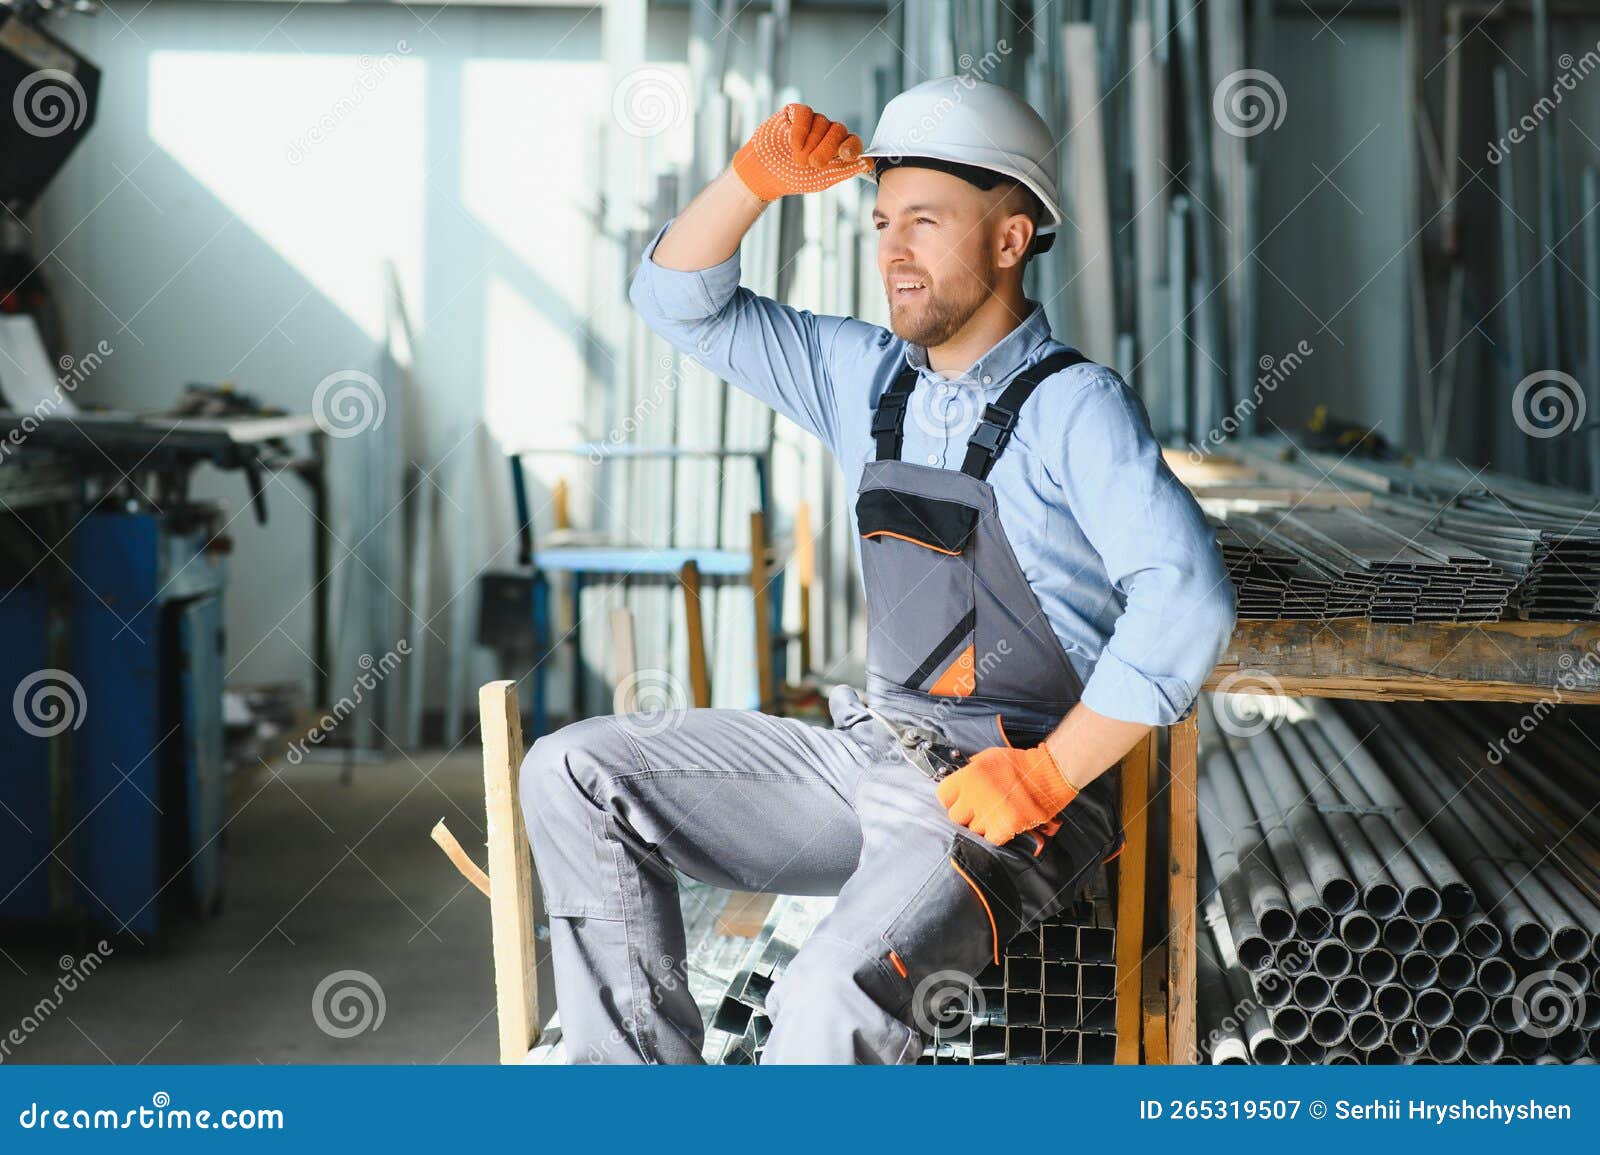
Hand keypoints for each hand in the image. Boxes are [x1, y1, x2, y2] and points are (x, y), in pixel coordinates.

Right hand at [731, 104, 870, 201]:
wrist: (765, 174)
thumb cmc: (794, 177)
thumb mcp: (822, 179)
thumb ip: (845, 170)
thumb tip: (868, 163)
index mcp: (837, 148)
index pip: (852, 141)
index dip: (852, 146)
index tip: (846, 155)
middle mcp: (827, 132)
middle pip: (838, 130)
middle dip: (828, 148)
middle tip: (814, 164)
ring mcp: (811, 121)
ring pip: (822, 122)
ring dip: (811, 143)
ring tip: (798, 159)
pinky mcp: (794, 113)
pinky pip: (804, 113)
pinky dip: (800, 130)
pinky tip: (793, 144)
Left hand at [936, 745, 1078, 846]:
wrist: (1050, 772)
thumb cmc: (1021, 764)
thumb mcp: (989, 757)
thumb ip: (970, 770)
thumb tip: (957, 782)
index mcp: (969, 775)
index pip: (943, 795)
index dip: (951, 800)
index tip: (958, 801)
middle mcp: (976, 795)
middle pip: (955, 817)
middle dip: (966, 815)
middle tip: (980, 809)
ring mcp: (990, 813)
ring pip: (974, 830)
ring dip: (983, 825)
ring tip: (997, 814)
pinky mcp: (1006, 826)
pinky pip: (991, 839)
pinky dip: (997, 834)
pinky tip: (1005, 823)